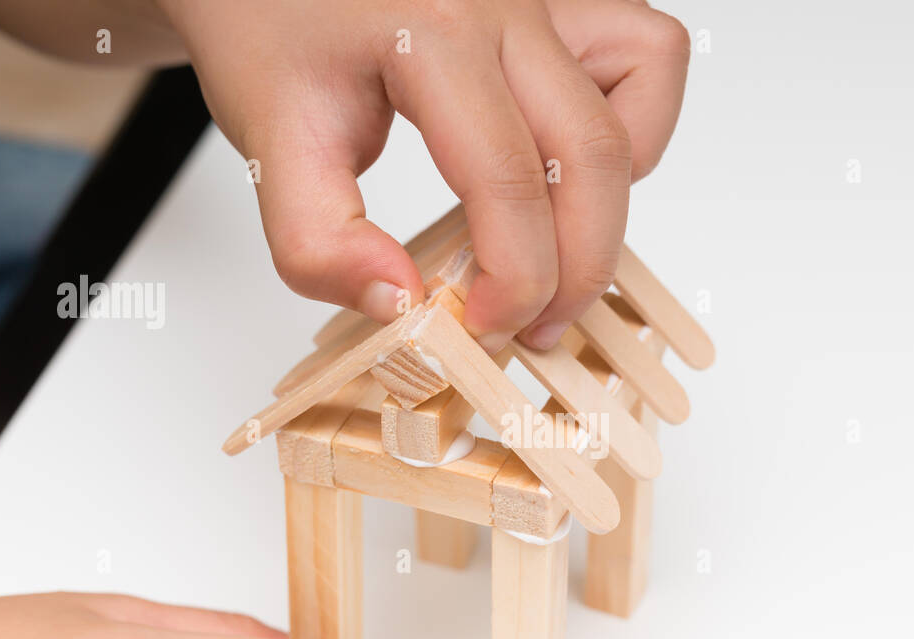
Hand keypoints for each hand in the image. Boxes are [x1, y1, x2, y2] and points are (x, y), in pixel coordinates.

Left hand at [155, 0, 690, 349]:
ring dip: (613, 195)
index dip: (513, 281)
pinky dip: (634, 123)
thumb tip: (403, 306)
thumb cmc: (266, 28)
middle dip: (578, 268)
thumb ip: (318, 241)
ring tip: (557, 247)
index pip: (507, 180)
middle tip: (532, 326)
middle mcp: (504, 4)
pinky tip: (566, 170)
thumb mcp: (269, 143)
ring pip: (641, 93)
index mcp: (430, 32)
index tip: (485, 331)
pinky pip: (646, 53)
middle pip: (592, 155)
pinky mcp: (559, 1)